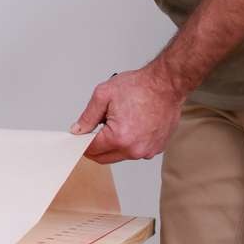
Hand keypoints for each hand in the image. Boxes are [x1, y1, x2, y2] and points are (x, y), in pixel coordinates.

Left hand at [69, 63, 183, 163]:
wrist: (166, 84)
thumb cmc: (140, 87)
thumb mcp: (103, 95)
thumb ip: (87, 117)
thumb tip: (78, 130)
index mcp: (119, 138)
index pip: (91, 151)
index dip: (82, 143)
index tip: (80, 137)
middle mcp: (135, 149)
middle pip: (104, 158)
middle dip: (96, 146)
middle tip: (95, 130)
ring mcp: (147, 151)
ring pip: (120, 155)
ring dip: (114, 144)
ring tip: (118, 122)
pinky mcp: (157, 148)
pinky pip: (136, 150)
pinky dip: (130, 142)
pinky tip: (132, 125)